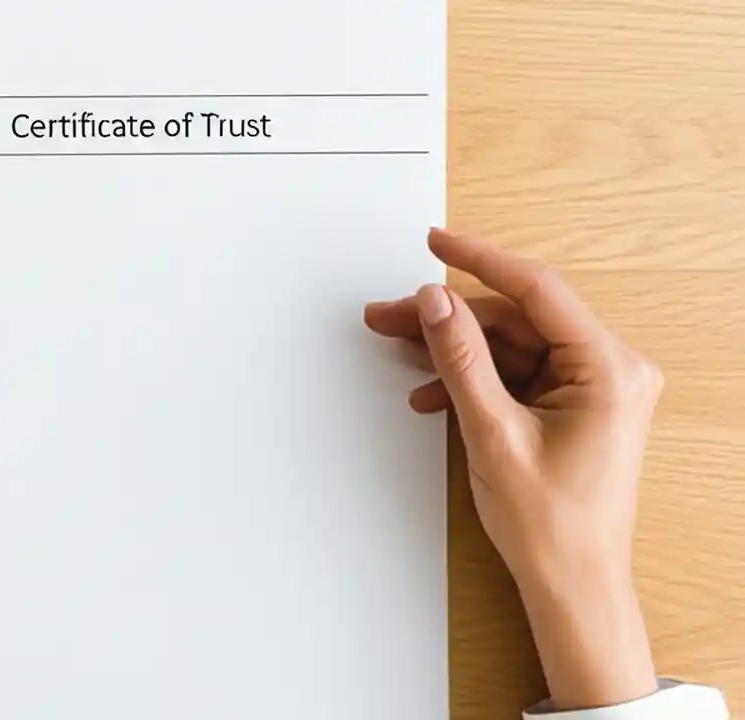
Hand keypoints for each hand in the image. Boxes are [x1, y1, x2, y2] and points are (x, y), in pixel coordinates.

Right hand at [365, 229, 661, 710]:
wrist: (572, 584)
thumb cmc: (552, 525)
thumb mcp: (493, 434)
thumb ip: (462, 361)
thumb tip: (435, 302)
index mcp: (609, 369)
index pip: (537, 290)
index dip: (479, 259)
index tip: (435, 241)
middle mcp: (609, 368)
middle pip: (515, 319)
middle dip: (449, 317)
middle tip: (389, 313)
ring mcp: (592, 387)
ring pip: (509, 344)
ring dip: (454, 348)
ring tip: (396, 345)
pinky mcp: (572, 404)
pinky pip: (515, 372)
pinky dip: (473, 379)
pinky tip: (431, 393)